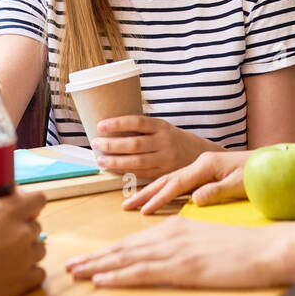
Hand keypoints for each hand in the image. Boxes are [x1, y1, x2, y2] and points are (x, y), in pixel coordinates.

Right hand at [0, 190, 46, 295]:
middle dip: (23, 229)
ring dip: (26, 251)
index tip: (20, 209)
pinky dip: (28, 272)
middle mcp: (21, 232)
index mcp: (6, 210)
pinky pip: (39, 274)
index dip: (29, 204)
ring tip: (5, 257)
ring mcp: (24, 259)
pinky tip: (10, 273)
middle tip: (3, 237)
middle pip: (36, 227)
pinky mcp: (21, 284)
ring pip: (39, 250)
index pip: (38, 200)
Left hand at [65, 216, 284, 287]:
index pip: (134, 241)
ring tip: (76, 271)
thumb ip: (184, 245)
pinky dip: (119, 276)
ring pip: (127, 258)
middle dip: (95, 257)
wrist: (267, 247)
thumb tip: (168, 255)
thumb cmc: (243, 248)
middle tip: (70, 264)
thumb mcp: (206, 241)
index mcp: (175, 227)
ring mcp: (176, 250)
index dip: (108, 251)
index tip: (88, 258)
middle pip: (124, 248)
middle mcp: (170, 235)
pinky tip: (102, 279)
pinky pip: (143, 272)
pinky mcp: (183, 266)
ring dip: (98, 266)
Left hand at [90, 116, 218, 183]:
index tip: (100, 125)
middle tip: (95, 143)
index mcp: (162, 126)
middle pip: (135, 144)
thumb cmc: (173, 138)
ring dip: (116, 161)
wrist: (199, 154)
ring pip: (137, 161)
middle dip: (112, 145)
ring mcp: (165, 159)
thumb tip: (111, 127)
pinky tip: (114, 170)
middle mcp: (165, 142)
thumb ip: (143, 129)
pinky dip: (126, 172)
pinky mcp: (165, 173)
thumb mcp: (163, 127)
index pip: (137, 122)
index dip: (118, 123)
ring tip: (101, 159)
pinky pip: (142, 173)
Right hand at [122, 149, 250, 213]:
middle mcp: (199, 164)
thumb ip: (217, 191)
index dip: (160, 198)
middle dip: (145, 193)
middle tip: (126, 206)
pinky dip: (162, 190)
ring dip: (149, 191)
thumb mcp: (240, 184)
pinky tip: (152, 197)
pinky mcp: (203, 174)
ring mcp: (200, 168)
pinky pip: (177, 182)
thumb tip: (195, 200)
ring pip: (169, 179)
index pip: (177, 183)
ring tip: (131, 201)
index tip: (144, 211)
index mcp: (206, 165)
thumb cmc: (257, 174)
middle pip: (166, 179)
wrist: (268, 162)